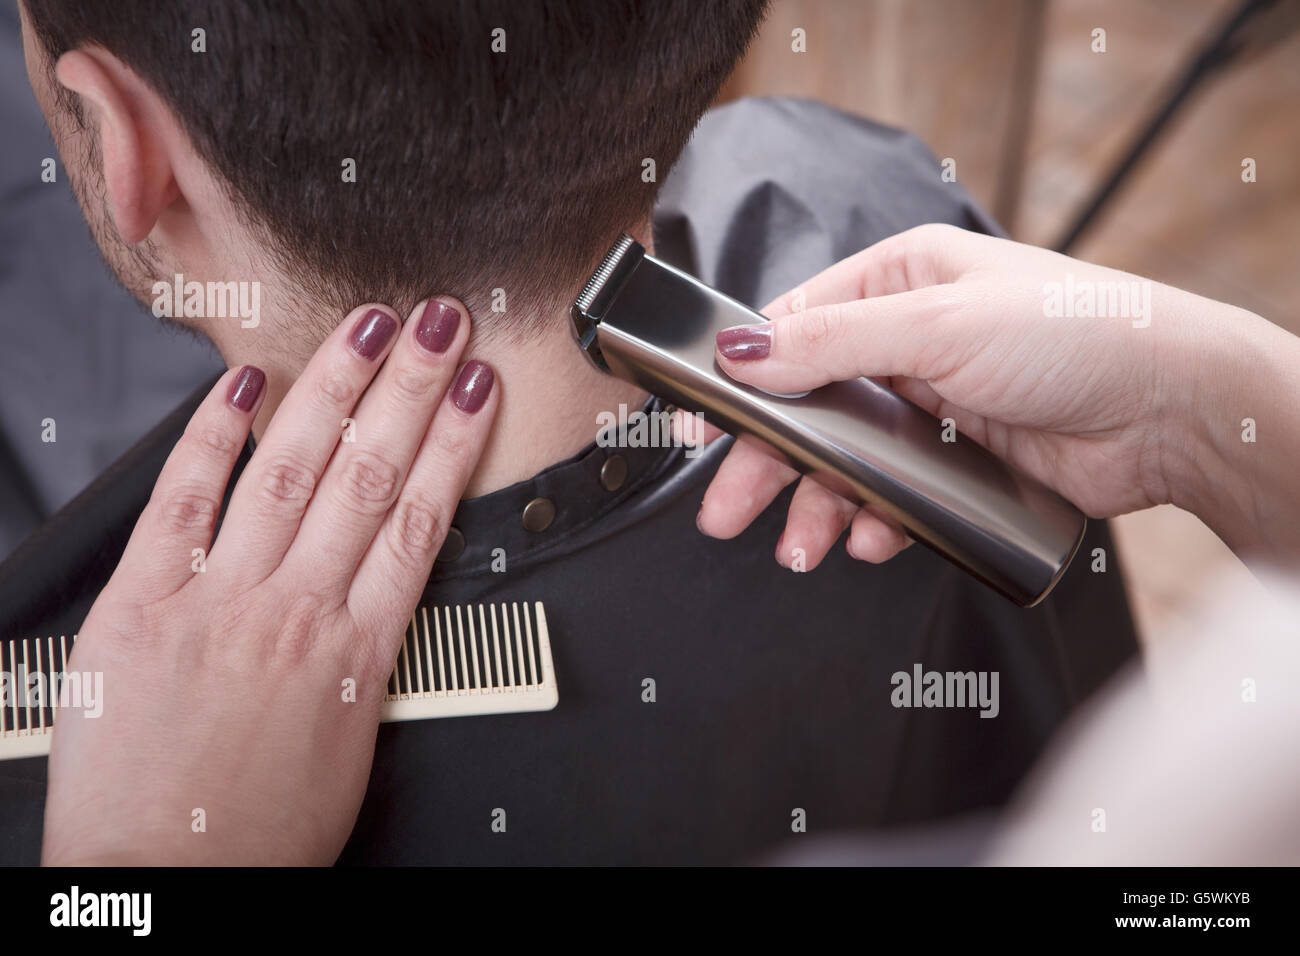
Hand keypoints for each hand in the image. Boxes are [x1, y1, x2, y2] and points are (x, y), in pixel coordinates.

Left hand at [42, 298, 497, 864]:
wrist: (168, 883)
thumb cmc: (259, 833)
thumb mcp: (350, 747)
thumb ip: (363, 660)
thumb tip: (374, 600)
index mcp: (355, 653)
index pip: (418, 519)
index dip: (455, 443)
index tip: (477, 390)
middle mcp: (295, 613)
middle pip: (369, 475)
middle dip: (412, 388)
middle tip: (442, 325)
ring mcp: (220, 602)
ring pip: (292, 471)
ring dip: (335, 389)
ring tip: (371, 329)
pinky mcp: (143, 606)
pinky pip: (182, 504)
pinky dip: (211, 439)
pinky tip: (240, 389)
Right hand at [694, 224, 1298, 568]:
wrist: (1172, 412)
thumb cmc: (1078, 332)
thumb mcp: (939, 322)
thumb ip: (831, 341)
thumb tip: (742, 351)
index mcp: (899, 280)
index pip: (795, 325)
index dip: (747, 378)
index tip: (706, 422)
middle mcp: (909, 341)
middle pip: (811, 406)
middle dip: (769, 462)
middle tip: (729, 510)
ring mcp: (933, 404)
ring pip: (846, 460)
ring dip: (819, 504)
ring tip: (802, 547)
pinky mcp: (958, 461)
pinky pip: (892, 495)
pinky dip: (874, 520)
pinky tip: (872, 538)